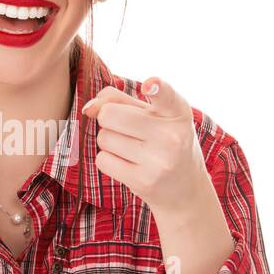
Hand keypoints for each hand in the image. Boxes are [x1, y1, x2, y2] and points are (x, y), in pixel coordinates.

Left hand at [80, 76, 211, 215]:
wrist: (185, 189)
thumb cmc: (164, 142)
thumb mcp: (155, 115)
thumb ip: (121, 99)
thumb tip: (89, 108)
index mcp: (177, 113)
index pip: (166, 95)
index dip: (157, 87)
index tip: (150, 85)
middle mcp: (171, 136)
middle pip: (109, 114)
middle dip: (108, 119)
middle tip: (127, 129)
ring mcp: (158, 161)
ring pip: (104, 138)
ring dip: (109, 141)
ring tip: (132, 148)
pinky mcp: (143, 181)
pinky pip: (102, 160)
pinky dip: (108, 160)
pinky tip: (128, 164)